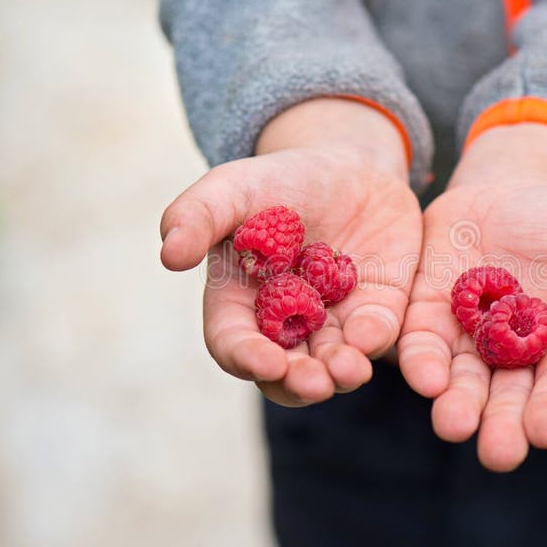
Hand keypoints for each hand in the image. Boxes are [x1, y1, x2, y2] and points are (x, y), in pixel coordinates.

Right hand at [161, 99, 421, 405]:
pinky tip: (371, 337)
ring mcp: (333, 322)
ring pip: (335, 364)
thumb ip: (197, 215)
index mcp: (240, 304)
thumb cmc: (274, 181)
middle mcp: (285, 325)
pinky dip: (374, 340)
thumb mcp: (231, 188)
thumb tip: (169, 254)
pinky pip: (377, 334)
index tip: (267, 362)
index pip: (235, 344)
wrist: (344, 163)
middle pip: (287, 372)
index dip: (248, 358)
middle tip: (315, 382)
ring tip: (350, 370)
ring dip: (341, 373)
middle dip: (300, 382)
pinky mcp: (377, 310)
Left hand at [398, 125, 546, 471]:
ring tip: (453, 425)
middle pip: (507, 399)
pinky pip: (422, 344)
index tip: (546, 432)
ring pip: (460, 381)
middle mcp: (513, 355)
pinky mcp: (427, 316)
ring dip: (456, 405)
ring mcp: (467, 338)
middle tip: (498, 453)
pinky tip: (421, 376)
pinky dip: (421, 361)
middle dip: (501, 426)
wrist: (506, 196)